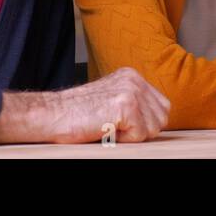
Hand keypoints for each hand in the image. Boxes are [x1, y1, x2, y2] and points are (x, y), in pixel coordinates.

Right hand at [49, 67, 170, 142]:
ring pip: (153, 128)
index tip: (123, 123)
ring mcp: (131, 91)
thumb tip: (157, 120)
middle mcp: (134, 79)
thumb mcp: (112, 99)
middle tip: (114, 126)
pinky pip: (140, 135)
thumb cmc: (77, 114)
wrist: (53, 114)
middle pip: (162, 117)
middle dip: (142, 129)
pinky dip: (123, 139)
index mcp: (132, 76)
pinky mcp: (126, 105)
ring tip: (108, 126)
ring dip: (132, 135)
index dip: (146, 123)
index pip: (162, 106)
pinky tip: (105, 128)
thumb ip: (134, 102)